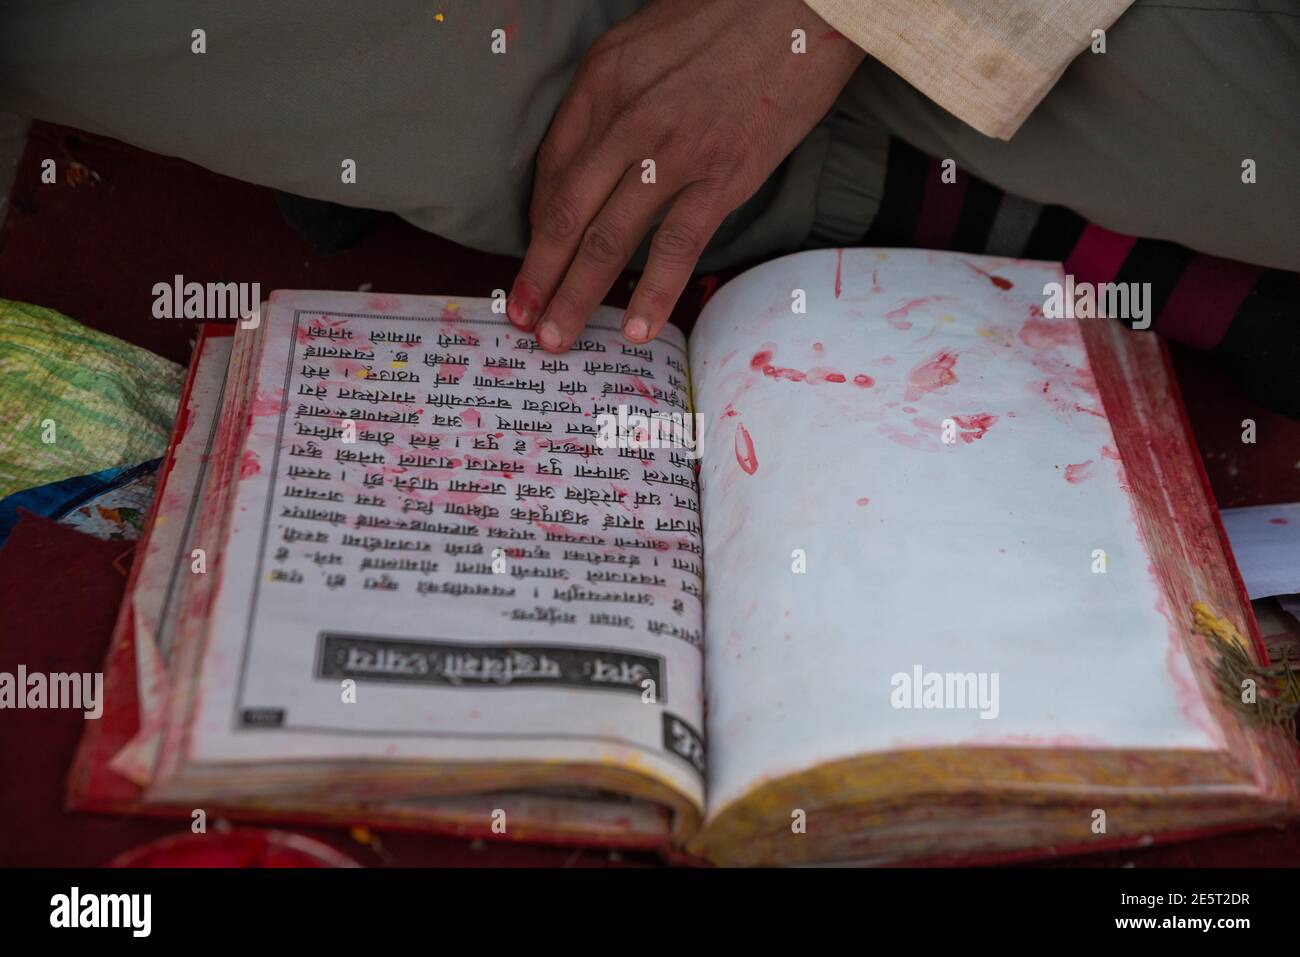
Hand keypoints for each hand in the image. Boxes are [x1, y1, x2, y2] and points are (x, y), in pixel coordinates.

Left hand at [507, 0, 863, 351]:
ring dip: (576, 296)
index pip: (552, 168)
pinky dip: (654, 292)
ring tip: (558, 339)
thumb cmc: (732, 11)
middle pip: (565, 214)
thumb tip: (600, 156)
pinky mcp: (722, 175)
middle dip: (538, 274)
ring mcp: (672, 151)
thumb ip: (617, 94)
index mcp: (601, 78)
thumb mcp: (649, 36)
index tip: (532, 260)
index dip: (536, 225)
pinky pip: (677, 245)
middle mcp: (625, 118)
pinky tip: (636, 329)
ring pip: (607, 239)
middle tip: (523, 319)